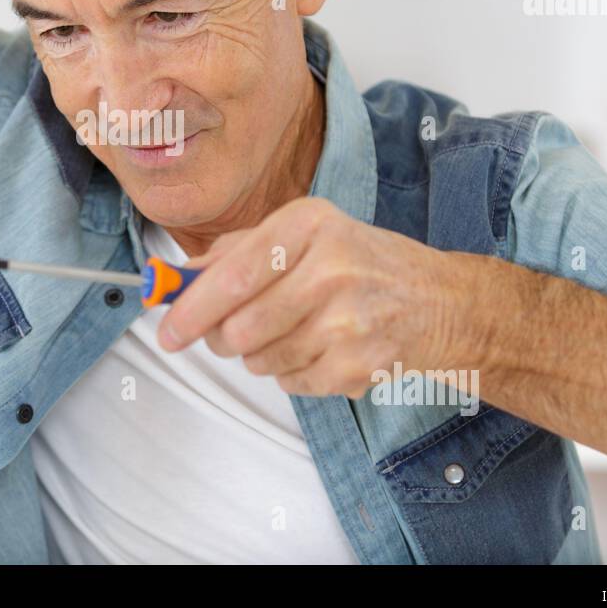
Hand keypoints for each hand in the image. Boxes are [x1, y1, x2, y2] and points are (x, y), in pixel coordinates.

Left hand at [158, 197, 473, 396]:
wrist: (439, 302)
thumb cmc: (358, 263)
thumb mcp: (303, 234)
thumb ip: (235, 252)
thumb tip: (177, 282)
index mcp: (309, 224)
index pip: (234, 275)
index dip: (191, 308)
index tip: (167, 331)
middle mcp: (332, 267)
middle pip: (240, 327)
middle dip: (221, 338)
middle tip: (228, 333)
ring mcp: (350, 320)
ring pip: (260, 360)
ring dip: (258, 355)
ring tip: (291, 331)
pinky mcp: (360, 365)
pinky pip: (291, 383)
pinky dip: (291, 373)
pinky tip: (319, 347)